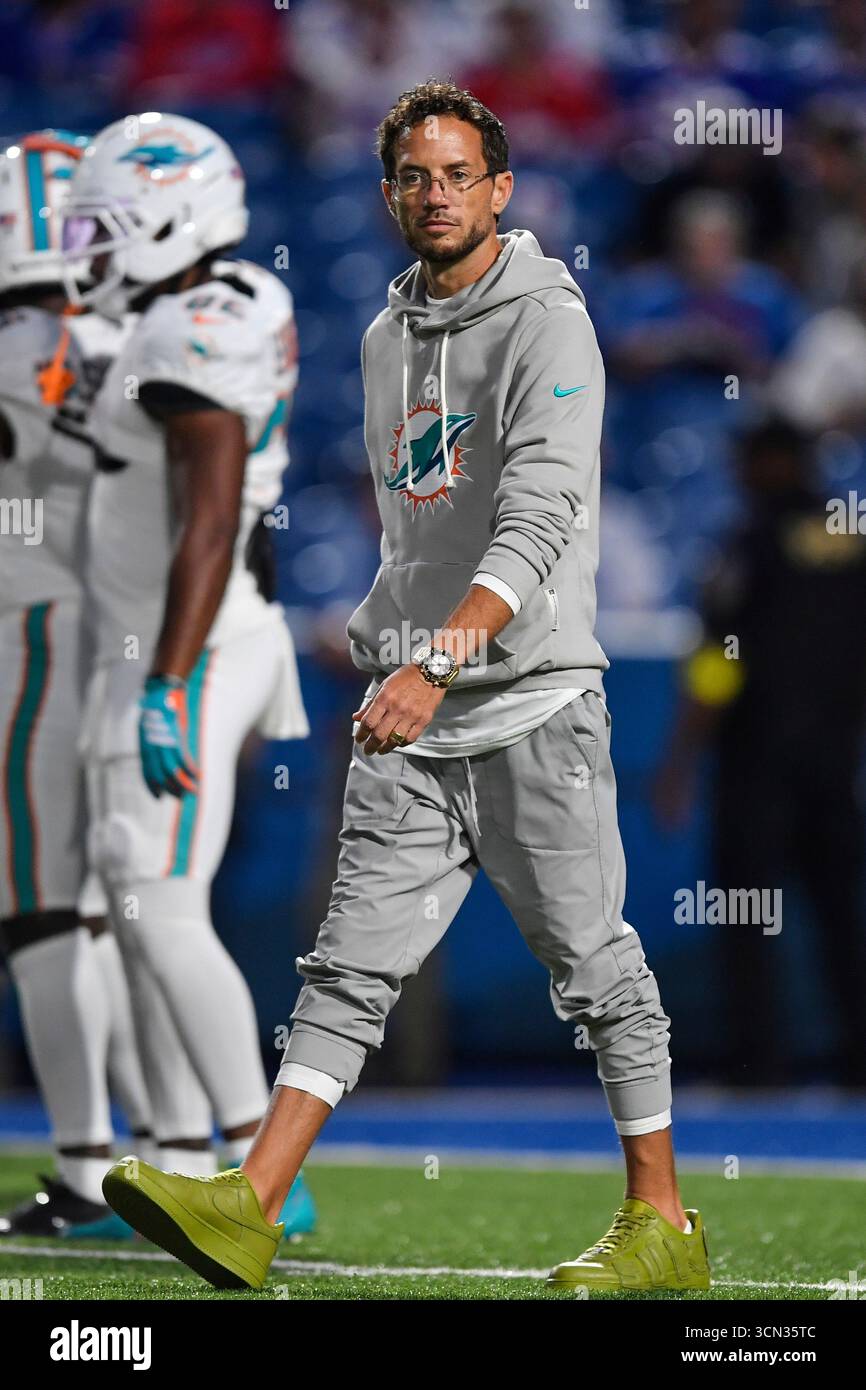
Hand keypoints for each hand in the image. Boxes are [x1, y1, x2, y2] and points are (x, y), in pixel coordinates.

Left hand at [138, 675, 198, 798]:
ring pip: (172, 770)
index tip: (158, 797)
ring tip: (192, 791)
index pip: (146, 773)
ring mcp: (163, 742)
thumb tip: (156, 753)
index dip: (151, 787)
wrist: (161, 690)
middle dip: (169, 788)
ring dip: (183, 783)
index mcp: (144, 746)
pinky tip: (197, 775)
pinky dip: (190, 768)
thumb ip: (152, 741)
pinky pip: (183, 758)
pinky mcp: (176, 736)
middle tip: (179, 797)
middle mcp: (151, 747)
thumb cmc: (156, 707)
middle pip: (159, 775)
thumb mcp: (149, 725)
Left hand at [352, 665, 446, 753]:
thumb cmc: (405, 677)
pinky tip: (397, 743)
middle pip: (379, 735)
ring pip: (394, 740)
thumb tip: (356, 718)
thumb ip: (370, 704)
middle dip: (370, 746)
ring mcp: (411, 715)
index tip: (359, 739)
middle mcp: (397, 708)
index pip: (368, 722)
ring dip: (385, 748)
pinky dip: (401, 743)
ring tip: (381, 750)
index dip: (361, 734)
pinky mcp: (423, 720)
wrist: (431, 672)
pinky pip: (410, 738)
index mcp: (385, 698)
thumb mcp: (384, 686)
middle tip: (368, 750)